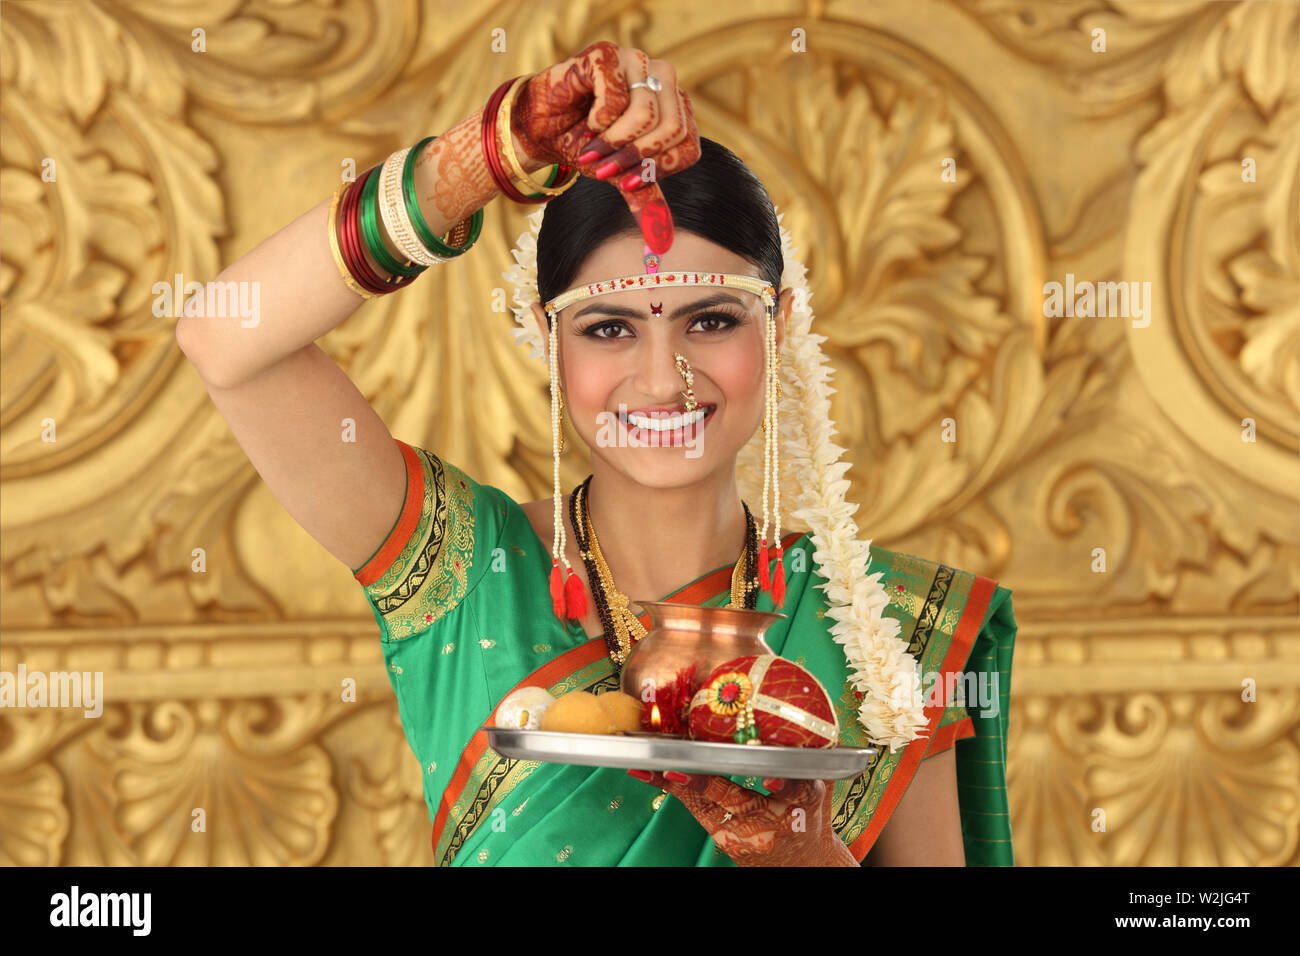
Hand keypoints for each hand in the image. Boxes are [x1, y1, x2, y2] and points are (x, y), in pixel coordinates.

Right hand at [508, 39, 700, 254]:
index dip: (658, 170)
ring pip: (645, 113)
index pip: (690, 147)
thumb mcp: (618, 175)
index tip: (626, 182)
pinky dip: (598, 121)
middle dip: (634, 158)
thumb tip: (663, 241)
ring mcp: (637, 62)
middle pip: (673, 129)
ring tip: (593, 146)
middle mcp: (662, 79)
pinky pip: (615, 98)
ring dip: (614, 142)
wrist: (539, 129)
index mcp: (676, 107)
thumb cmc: (583, 145)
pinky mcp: (608, 54)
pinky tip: (586, 118)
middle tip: (605, 168)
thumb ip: (644, 197)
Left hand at [628, 769, 856, 865]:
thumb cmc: (810, 812)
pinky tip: (645, 772)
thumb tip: (791, 698)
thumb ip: (810, 753)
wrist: (804, 863)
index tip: (769, 783)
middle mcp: (773, 820)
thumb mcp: (819, 784)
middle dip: (706, 783)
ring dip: (677, 780)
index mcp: (807, 799)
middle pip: (738, 800)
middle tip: (678, 766)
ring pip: (707, 804)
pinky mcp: (726, 839)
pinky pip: (695, 808)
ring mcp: (747, 832)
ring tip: (652, 765)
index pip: (798, 791)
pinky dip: (670, 787)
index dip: (784, 786)